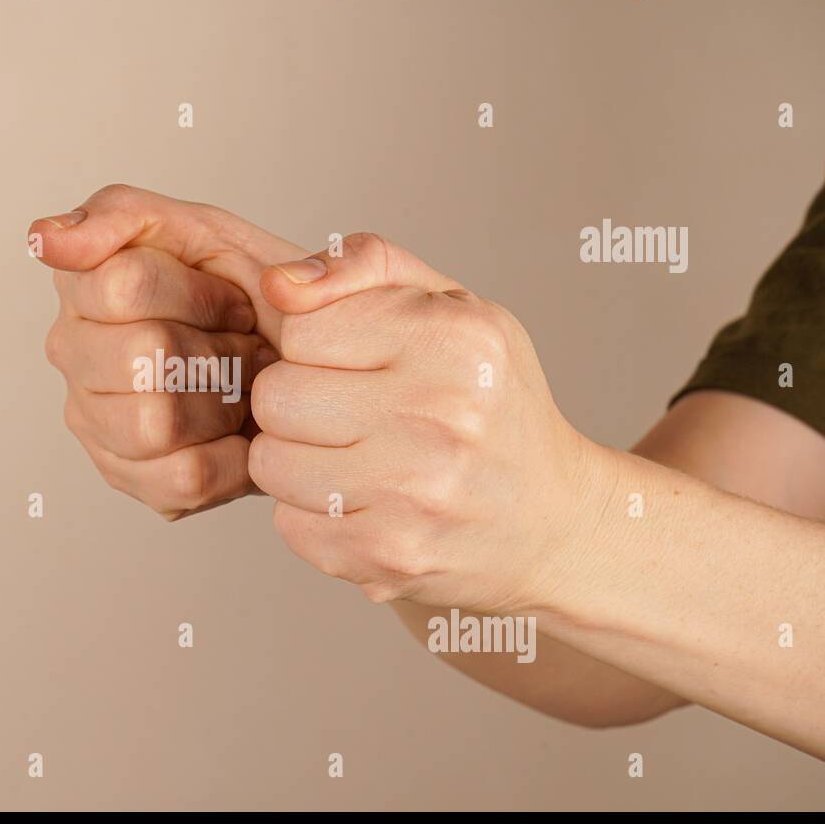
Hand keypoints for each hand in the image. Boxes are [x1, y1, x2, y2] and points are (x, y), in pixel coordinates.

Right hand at [29, 184, 305, 518]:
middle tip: (244, 348)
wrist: (310, 367)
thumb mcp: (204, 233)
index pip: (123, 286)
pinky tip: (238, 434)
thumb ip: (120, 215)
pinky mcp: (127, 477)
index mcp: (80, 282)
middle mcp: (70, 351)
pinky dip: (234, 456)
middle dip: (217, 350)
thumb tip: (43, 239)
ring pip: (156, 421)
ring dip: (223, 403)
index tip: (231, 300)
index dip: (199, 296)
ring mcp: (91, 420)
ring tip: (240, 388)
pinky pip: (185, 475)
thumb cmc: (253, 297)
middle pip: (141, 357)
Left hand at [247, 233, 605, 613]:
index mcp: (454, 339)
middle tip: (346, 415)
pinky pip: (289, 527)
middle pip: (275, 397)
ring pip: (270, 464)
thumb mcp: (450, 305)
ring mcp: (415, 494)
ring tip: (351, 459)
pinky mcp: (391, 557)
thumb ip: (362, 267)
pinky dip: (314, 517)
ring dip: (296, 462)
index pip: (300, 328)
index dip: (313, 345)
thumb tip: (277, 284)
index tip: (355, 364)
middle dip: (296, 403)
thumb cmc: (488, 399)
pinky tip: (364, 505)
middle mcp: (440, 416)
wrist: (553, 521)